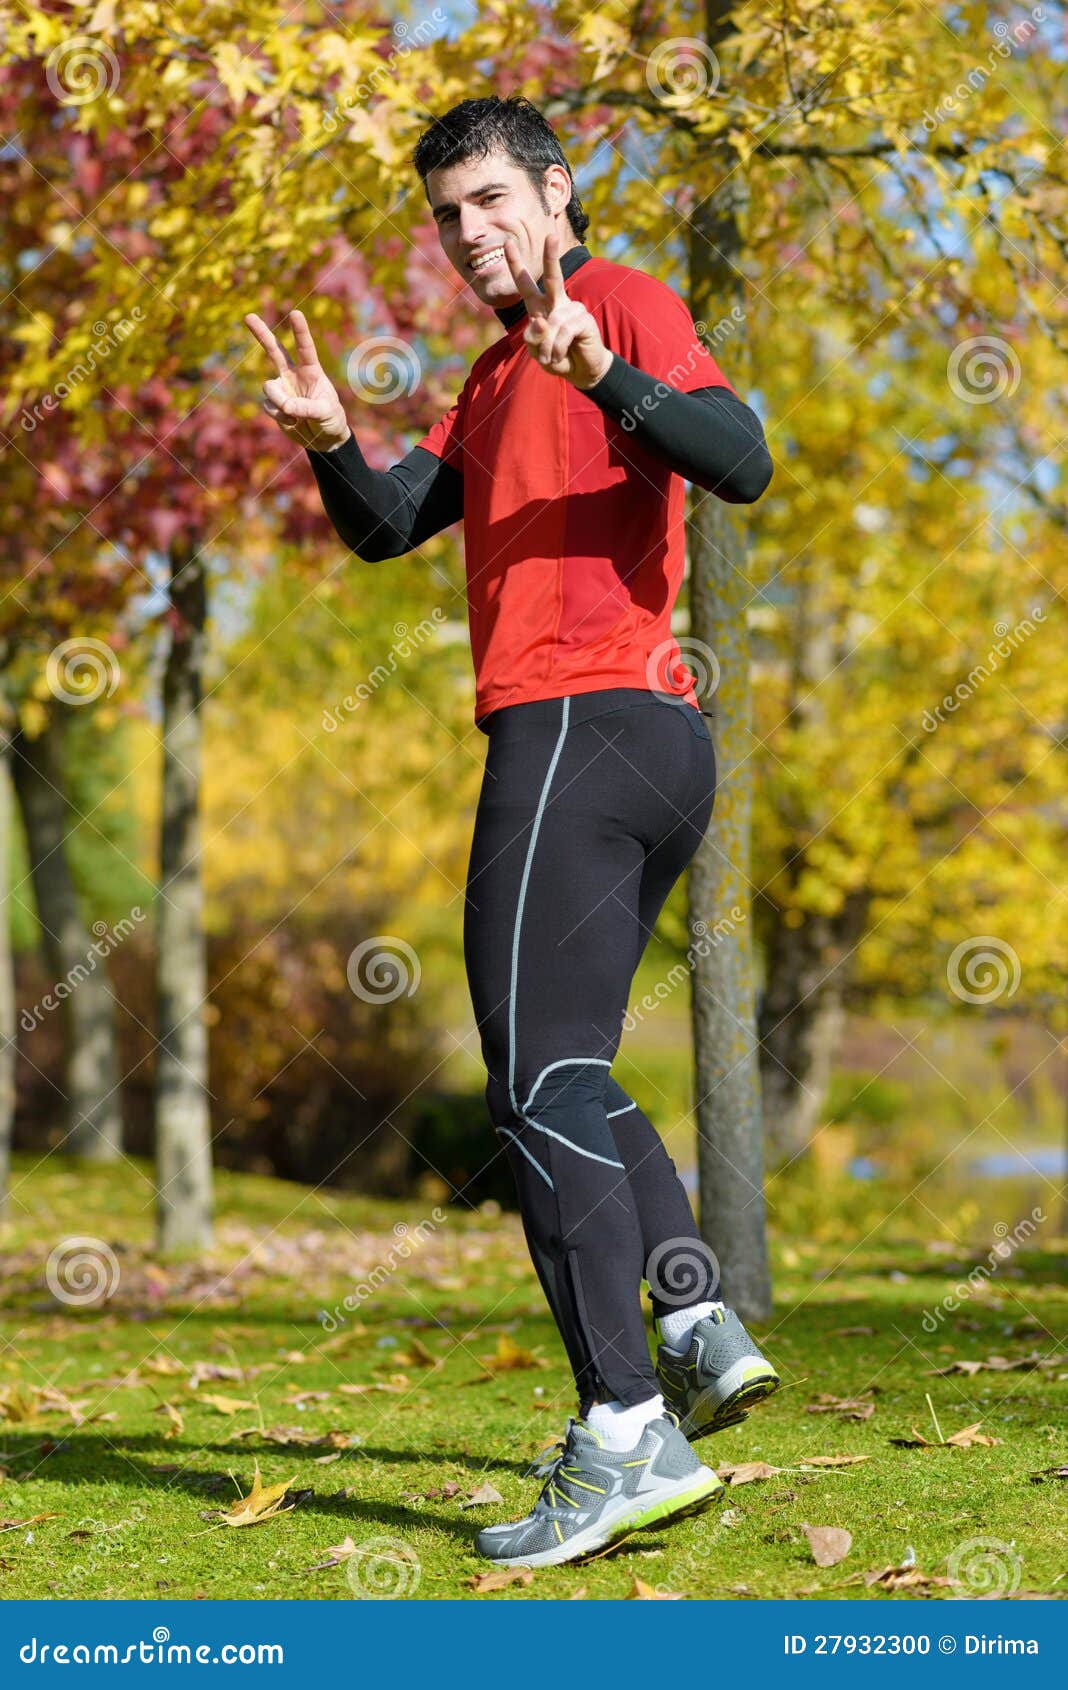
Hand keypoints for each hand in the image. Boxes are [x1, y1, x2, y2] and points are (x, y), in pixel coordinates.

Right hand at [244, 307, 350, 450]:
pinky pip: (268, 406)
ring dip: (280, 402)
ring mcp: (282, 388)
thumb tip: (286, 407)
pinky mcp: (273, 403)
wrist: (322, 438)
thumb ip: (307, 408)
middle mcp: (293, 374)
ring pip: (269, 387)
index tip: (295, 313)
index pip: (305, 348)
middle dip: (261, 333)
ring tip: (295, 415)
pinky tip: (292, 422)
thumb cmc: (331, 419)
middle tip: (248, 316)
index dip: (300, 331)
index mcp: (311, 371)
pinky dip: (279, 417)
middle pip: (274, 350)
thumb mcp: (326, 413)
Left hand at [503, 228, 611, 389]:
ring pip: (552, 323)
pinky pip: (564, 332)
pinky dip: (558, 348)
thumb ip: (532, 338)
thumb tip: (541, 321)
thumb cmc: (557, 357)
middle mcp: (557, 303)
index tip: (508, 243)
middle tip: (551, 235)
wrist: (581, 371)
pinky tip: (561, 355)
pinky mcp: (584, 320)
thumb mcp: (536, 351)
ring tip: (551, 357)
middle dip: (551, 256)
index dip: (516, 265)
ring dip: (547, 346)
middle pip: (553, 277)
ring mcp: (572, 309)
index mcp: (540, 306)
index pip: (526, 284)